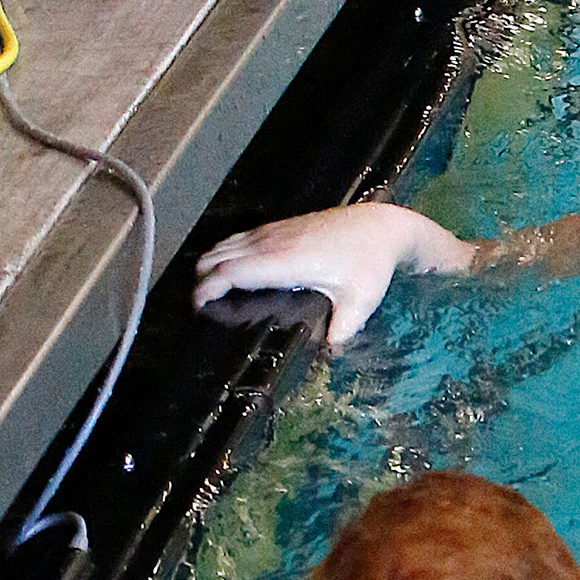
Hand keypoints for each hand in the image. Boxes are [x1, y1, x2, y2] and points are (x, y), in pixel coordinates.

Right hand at [192, 202, 473, 345]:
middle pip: (219, 255)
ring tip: (205, 289)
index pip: (232, 270)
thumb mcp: (362, 300)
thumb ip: (344, 327)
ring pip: (226, 242)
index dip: (208, 286)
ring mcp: (276, 231)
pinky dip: (225, 251)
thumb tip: (329, 355)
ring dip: (211, 262)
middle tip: (198, 304)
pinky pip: (241, 237)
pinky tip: (228, 267)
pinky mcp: (282, 226)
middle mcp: (274, 242)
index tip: (197, 305)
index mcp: (286, 260)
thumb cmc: (371, 262)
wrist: (382, 225)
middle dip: (201, 277)